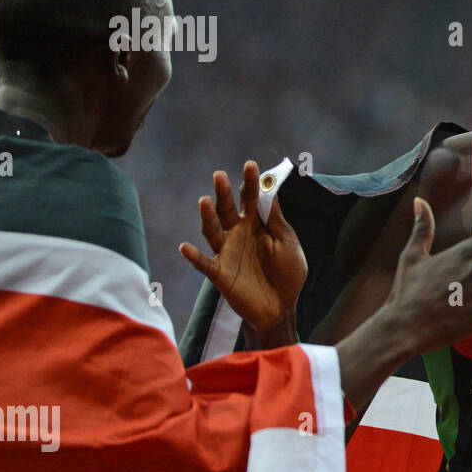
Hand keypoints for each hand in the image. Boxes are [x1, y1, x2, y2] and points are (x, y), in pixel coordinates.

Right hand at [178, 160, 306, 332]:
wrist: (281, 307)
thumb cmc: (288, 273)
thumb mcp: (287, 244)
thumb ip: (276, 221)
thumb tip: (270, 191)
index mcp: (257, 225)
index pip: (251, 199)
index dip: (251, 182)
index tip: (251, 165)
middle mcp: (238, 234)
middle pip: (227, 209)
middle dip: (223, 193)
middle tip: (219, 175)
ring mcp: (227, 252)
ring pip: (212, 231)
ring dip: (207, 216)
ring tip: (204, 201)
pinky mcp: (220, 273)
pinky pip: (204, 263)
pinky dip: (193, 256)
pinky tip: (184, 247)